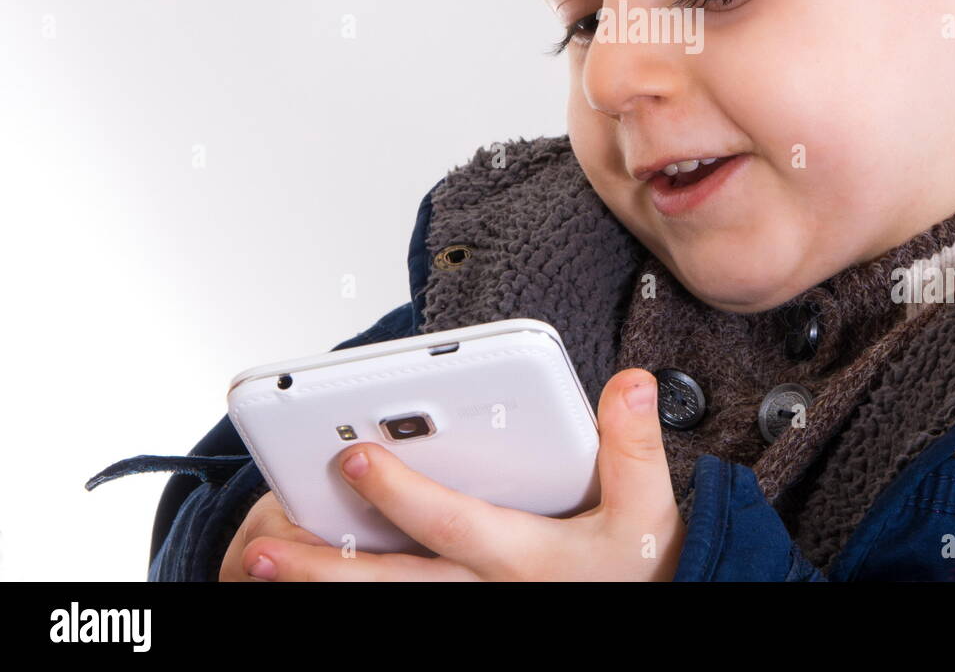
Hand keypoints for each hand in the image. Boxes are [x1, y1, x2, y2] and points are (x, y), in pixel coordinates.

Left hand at [233, 368, 685, 580]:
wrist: (644, 603)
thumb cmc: (634, 561)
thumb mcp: (646, 506)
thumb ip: (634, 445)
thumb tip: (630, 383)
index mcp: (524, 559)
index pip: (452, 525)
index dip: (403, 494)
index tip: (357, 459)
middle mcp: (484, 595)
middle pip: (394, 584)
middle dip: (328, 566)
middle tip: (267, 541)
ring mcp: (468, 613)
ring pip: (386, 605)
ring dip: (322, 587)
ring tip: (262, 562)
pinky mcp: (459, 618)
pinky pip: (396, 612)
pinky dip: (349, 600)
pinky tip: (306, 582)